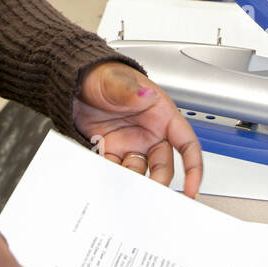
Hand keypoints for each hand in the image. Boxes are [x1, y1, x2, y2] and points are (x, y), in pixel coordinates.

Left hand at [72, 61, 202, 198]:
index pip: (187, 144)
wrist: (74, 82)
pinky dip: (112, 175)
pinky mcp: (112, 150)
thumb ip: (130, 91)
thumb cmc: (102, 74)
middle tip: (149, 192)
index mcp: (161, 114)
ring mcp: (131, 143)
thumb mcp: (116, 81)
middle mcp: (150, 133)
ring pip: (140, 172)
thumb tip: (146, 96)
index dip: (193, 167)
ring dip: (133, 180)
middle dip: (158, 182)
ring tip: (122, 181)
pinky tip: (107, 174)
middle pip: (163, 166)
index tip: (192, 188)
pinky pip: (116, 169)